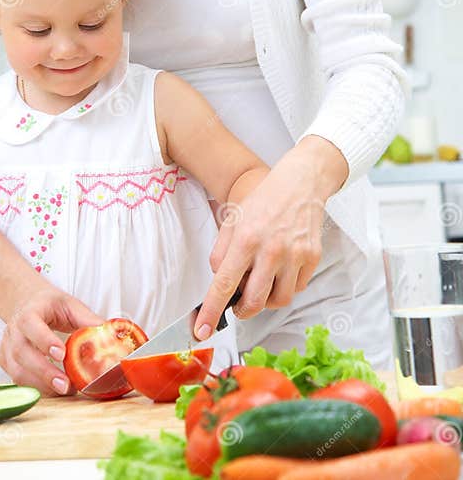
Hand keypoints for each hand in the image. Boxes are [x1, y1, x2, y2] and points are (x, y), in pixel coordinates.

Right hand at [0, 286, 104, 395]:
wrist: (26, 303)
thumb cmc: (50, 306)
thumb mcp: (70, 305)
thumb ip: (88, 320)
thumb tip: (110, 337)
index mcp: (29, 312)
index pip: (31, 324)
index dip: (44, 340)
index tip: (61, 354)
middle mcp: (13, 330)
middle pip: (22, 353)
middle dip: (44, 372)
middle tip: (65, 385)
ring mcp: (6, 347)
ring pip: (17, 371)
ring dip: (41, 384)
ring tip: (65, 390)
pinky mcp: (6, 361)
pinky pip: (17, 379)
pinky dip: (35, 387)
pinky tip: (53, 389)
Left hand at [193, 136, 347, 339]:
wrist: (300, 183)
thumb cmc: (264, 200)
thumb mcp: (233, 220)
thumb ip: (221, 253)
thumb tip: (219, 281)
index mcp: (246, 239)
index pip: (223, 284)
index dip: (211, 311)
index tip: (202, 331)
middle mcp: (271, 250)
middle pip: (253, 302)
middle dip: (242, 310)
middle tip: (238, 302)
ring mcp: (295, 256)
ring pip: (278, 301)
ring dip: (265, 301)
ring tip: (262, 282)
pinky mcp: (312, 258)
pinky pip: (297, 289)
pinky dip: (286, 287)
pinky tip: (281, 270)